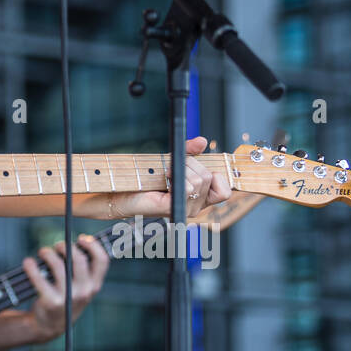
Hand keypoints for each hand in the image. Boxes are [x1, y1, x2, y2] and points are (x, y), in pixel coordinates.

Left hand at [22, 234, 107, 342]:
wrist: (50, 324)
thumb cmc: (66, 296)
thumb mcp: (81, 286)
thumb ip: (84, 267)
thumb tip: (83, 239)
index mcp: (94, 285)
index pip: (102, 260)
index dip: (93, 245)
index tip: (82, 238)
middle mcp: (84, 291)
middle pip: (79, 259)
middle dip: (65, 246)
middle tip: (57, 245)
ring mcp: (68, 297)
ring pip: (58, 266)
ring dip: (48, 254)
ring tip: (43, 252)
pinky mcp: (51, 302)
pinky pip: (39, 278)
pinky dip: (31, 267)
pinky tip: (28, 262)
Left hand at [100, 135, 231, 219]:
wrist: (124, 189)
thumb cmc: (149, 177)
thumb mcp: (174, 160)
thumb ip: (190, 151)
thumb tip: (203, 141)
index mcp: (201, 198)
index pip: (225, 191)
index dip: (218, 175)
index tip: (199, 166)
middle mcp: (197, 206)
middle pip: (209, 177)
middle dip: (192, 164)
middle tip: (175, 166)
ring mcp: (185, 209)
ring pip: (199, 181)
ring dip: (182, 168)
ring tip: (168, 172)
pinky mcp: (172, 208)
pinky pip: (187, 188)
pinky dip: (176, 175)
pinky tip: (166, 177)